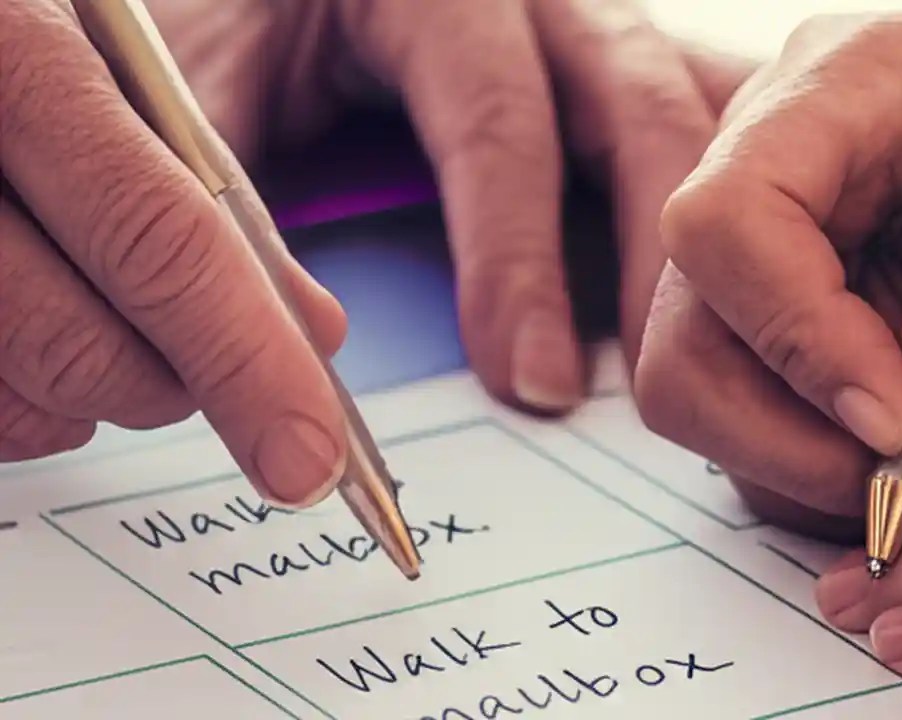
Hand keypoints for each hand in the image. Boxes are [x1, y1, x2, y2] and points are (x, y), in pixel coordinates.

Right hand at [0, 0, 348, 505]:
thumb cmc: (16, 47)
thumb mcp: (113, 70)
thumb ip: (214, 195)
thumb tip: (314, 331)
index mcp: (19, 58)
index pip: (162, 245)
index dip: (249, 365)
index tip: (310, 457)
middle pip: (82, 346)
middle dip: (177, 388)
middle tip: (211, 366)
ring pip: (17, 400)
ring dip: (94, 399)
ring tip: (99, 315)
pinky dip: (25, 404)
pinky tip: (29, 336)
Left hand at [151, 0, 752, 413]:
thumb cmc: (251, 31)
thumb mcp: (215, 97)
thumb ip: (240, 207)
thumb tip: (314, 341)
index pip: (498, 123)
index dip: (518, 258)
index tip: (532, 377)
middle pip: (636, 111)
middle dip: (654, 259)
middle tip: (658, 387)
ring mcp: (598, 25)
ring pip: (697, 114)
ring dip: (723, 234)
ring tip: (736, 349)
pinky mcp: (632, 62)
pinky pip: (711, 117)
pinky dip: (743, 200)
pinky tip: (760, 280)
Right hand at [633, 1, 901, 535]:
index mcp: (835, 87)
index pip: (730, 216)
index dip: (794, 334)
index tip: (894, 414)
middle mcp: (764, 161)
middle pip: (688, 334)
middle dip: (790, 439)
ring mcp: (757, 239)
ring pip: (704, 390)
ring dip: (813, 458)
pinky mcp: (771, 304)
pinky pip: (751, 411)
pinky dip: (824, 457)